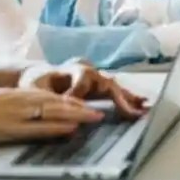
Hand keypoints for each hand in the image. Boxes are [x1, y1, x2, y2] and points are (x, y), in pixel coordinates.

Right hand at [0, 88, 104, 145]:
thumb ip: (9, 108)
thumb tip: (24, 116)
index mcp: (14, 95)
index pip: (49, 96)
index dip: (70, 101)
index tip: (86, 104)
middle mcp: (18, 100)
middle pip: (57, 101)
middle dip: (80, 106)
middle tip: (100, 111)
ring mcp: (14, 113)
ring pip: (52, 112)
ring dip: (76, 114)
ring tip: (95, 117)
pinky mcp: (7, 128)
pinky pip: (37, 127)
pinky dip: (56, 127)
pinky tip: (70, 128)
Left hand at [19, 61, 146, 118]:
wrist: (39, 76)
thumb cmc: (36, 83)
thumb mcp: (35, 89)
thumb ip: (48, 98)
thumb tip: (68, 110)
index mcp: (73, 68)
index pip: (82, 79)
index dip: (78, 93)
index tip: (74, 106)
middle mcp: (90, 71)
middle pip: (106, 82)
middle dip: (118, 97)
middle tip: (128, 111)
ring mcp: (97, 79)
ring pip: (115, 88)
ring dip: (129, 99)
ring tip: (143, 109)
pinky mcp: (100, 88)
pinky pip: (117, 94)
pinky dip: (128, 101)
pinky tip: (141, 107)